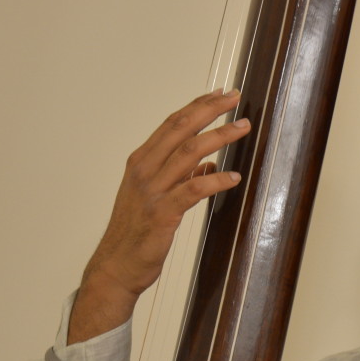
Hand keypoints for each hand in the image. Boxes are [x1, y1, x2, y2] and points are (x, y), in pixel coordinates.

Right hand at [68, 89, 251, 342]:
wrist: (116, 266)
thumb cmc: (137, 234)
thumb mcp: (157, 199)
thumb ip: (180, 178)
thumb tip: (207, 164)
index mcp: (141, 162)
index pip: (172, 124)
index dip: (197, 106)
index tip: (220, 94)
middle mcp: (145, 170)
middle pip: (181, 129)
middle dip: (210, 110)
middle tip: (235, 98)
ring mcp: (152, 191)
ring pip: (189, 153)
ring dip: (219, 137)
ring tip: (243, 128)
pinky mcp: (162, 214)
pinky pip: (193, 190)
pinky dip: (215, 180)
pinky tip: (234, 177)